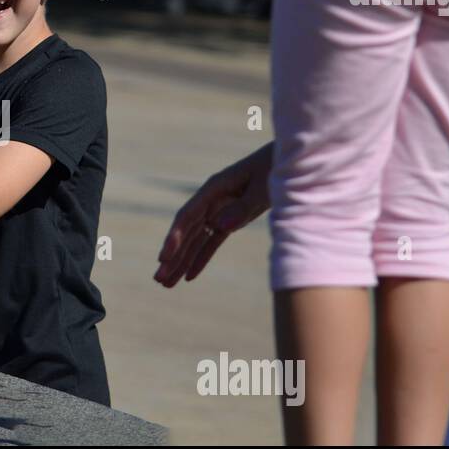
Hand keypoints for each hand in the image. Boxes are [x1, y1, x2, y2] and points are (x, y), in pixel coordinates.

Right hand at [153, 143, 272, 287]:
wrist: (289, 164)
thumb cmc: (275, 170)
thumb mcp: (262, 188)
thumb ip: (241, 207)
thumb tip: (217, 226)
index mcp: (214, 188)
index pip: (188, 217)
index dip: (174, 238)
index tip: (163, 258)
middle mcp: (211, 200)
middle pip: (186, 232)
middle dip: (173, 257)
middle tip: (158, 279)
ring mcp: (219, 210)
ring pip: (195, 240)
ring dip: (181, 262)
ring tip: (166, 284)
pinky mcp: (230, 220)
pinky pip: (211, 242)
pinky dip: (201, 259)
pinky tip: (190, 277)